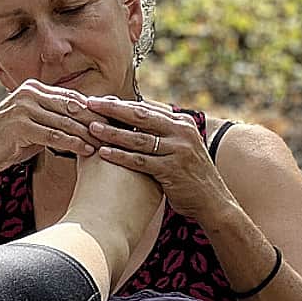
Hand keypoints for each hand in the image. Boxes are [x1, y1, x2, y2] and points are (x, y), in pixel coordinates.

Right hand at [0, 80, 104, 172]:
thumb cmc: (4, 142)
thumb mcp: (32, 126)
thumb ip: (54, 121)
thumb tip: (85, 124)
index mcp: (33, 88)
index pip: (72, 98)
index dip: (94, 110)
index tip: (114, 123)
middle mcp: (29, 93)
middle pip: (72, 107)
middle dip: (96, 122)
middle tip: (116, 134)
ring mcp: (23, 107)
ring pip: (66, 121)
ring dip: (88, 135)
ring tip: (106, 145)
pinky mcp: (20, 125)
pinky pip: (54, 135)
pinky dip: (73, 143)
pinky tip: (87, 151)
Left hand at [85, 97, 230, 217]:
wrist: (212, 201)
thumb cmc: (187, 173)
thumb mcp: (178, 146)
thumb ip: (160, 131)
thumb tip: (130, 115)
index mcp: (182, 123)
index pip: (146, 108)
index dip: (120, 104)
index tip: (97, 100)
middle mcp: (182, 132)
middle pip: (140, 116)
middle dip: (113, 109)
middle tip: (89, 103)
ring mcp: (178, 151)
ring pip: (138, 139)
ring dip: (112, 132)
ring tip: (91, 127)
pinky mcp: (172, 170)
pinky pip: (140, 161)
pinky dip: (120, 156)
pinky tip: (102, 153)